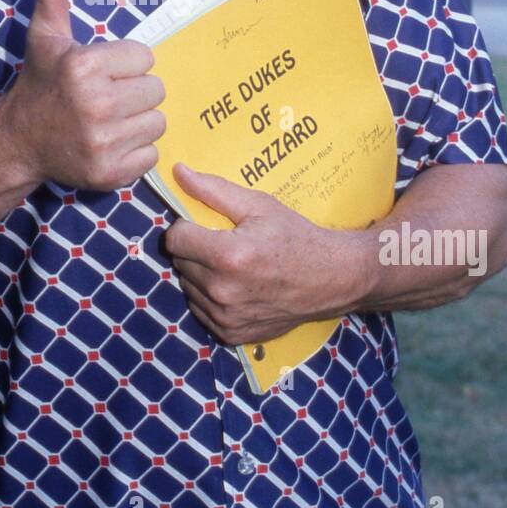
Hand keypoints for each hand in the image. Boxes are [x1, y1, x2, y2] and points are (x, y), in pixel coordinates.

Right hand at [5, 0, 166, 191]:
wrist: (19, 140)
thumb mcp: (46, 34)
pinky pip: (151, 155)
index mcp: (85, 66)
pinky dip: (136, 151)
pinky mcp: (109, 172)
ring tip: (110, 120)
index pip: (146, 57)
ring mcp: (102, 141)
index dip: (126, 64)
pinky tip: (111, 143)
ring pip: (157, 122)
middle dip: (135, 92)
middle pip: (156, 90)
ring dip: (138, 122)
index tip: (103, 72)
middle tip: (108, 97)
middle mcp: (95, 104)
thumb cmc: (41, 82)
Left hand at [163, 163, 363, 345]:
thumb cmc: (296, 237)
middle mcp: (222, 291)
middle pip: (179, 262)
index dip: (186, 227)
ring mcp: (225, 317)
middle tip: (223, 242)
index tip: (204, 225)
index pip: (174, 239)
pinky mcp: (229, 335)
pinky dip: (210, 297)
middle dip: (194, 249)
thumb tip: (178, 172)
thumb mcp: (259, 206)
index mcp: (228, 256)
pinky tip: (236, 286)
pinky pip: (200, 309)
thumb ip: (213, 190)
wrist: (332, 279)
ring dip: (200, 273)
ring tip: (232, 265)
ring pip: (187, 286)